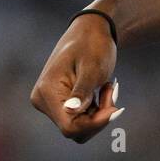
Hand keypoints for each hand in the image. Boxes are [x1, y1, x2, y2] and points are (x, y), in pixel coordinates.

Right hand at [30, 14, 121, 143]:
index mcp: (46, 92)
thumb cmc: (93, 45)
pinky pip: (81, 119)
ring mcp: (51, 103)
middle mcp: (43, 101)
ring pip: (80, 127)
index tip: (116, 108)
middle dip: (99, 116)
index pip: (69, 127)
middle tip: (111, 90)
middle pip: (75, 130)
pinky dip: (96, 110)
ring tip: (107, 87)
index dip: (95, 124)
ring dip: (99, 113)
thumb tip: (72, 111)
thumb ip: (82, 90)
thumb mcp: (92, 67)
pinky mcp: (61, 103)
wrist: (92, 30)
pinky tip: (102, 89)